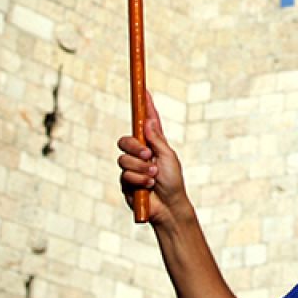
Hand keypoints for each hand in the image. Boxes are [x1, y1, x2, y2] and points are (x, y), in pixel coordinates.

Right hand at [117, 90, 189, 227]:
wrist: (168, 206)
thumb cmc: (173, 181)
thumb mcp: (168, 157)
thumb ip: (157, 140)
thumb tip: (148, 121)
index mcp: (153, 144)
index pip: (146, 122)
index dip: (145, 107)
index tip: (144, 90)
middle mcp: (140, 154)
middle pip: (125, 140)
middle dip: (135, 147)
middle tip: (148, 155)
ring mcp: (131, 168)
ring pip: (124, 159)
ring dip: (141, 168)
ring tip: (153, 177)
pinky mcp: (126, 182)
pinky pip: (124, 175)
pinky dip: (138, 179)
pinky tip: (147, 186)